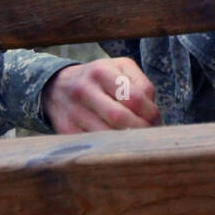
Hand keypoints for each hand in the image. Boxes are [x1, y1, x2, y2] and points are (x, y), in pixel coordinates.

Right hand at [42, 58, 162, 132]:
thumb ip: (141, 84)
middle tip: (151, 133)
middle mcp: (84, 90)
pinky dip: (111, 147)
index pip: (133, 96)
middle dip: (140, 129)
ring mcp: (73, 112)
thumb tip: (153, 112)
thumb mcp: (120, 68)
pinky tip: (120, 144)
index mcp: (101, 71)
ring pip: (106, 134)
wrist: (57, 86)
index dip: (150, 112)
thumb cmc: (99, 78)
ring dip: (127, 141)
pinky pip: (93, 144)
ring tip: (138, 140)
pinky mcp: (66, 131)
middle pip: (119, 118)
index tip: (156, 119)